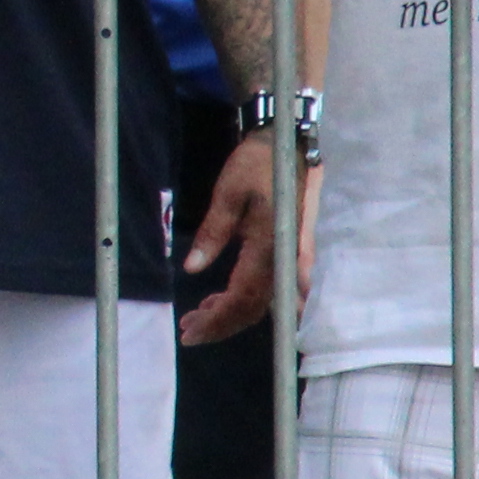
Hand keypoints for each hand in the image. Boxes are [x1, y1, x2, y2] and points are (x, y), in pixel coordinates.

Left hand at [175, 126, 287, 345]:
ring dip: (230, 314)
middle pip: (253, 308)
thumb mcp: (228, 193)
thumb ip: (212, 233)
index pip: (242, 297)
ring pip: (261, 301)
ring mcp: (290, 258)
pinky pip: (269, 288)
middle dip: (220, 324)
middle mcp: (284, 259)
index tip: (190, 331)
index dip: (216, 319)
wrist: (289, 147)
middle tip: (188, 330)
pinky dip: (244, 299)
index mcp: (269, 245)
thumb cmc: (257, 165)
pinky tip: (221, 300)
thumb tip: (192, 269)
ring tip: (197, 315)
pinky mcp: (289, 254)